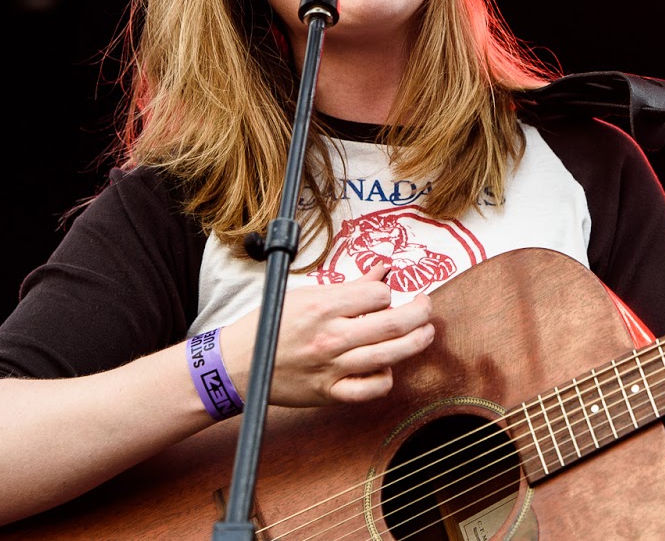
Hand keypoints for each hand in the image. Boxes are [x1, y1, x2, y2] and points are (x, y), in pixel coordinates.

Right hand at [219, 265, 435, 406]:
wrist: (239, 365)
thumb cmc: (272, 325)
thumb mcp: (307, 295)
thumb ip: (350, 286)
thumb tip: (384, 270)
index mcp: (324, 307)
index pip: (379, 295)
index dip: (388, 292)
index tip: (386, 295)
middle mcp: (331, 337)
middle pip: (394, 323)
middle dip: (420, 312)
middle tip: (426, 306)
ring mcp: (333, 367)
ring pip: (391, 355)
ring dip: (417, 341)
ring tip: (425, 332)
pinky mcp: (331, 393)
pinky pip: (372, 389)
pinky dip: (386, 378)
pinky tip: (387, 367)